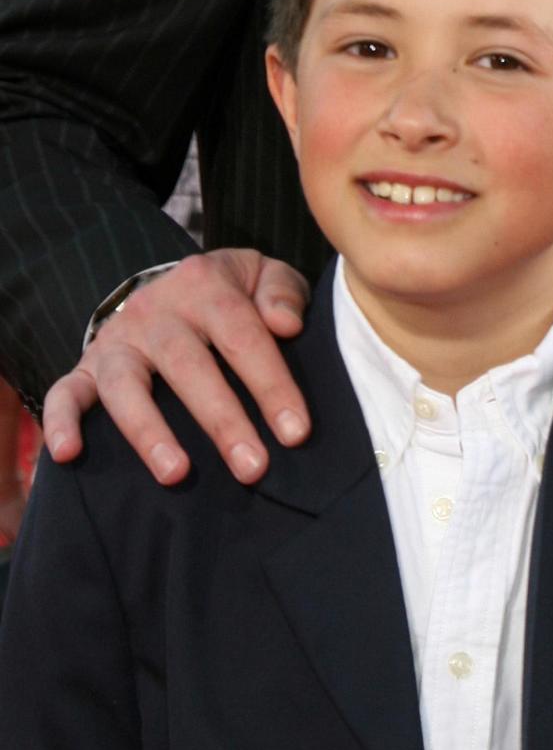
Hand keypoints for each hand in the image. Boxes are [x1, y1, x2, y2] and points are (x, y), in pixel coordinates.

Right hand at [43, 250, 310, 485]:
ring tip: (177, 474)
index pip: (242, 334)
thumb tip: (286, 324)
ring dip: (150, 432)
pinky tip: (67, 454)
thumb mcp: (262, 276)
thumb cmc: (231, 294)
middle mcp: (156, 309)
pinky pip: (65, 392)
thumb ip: (283, 292)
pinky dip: (59, 421)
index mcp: (205, 283)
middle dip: (222, 419)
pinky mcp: (85, 367)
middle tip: (252, 467)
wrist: (171, 288)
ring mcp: (117, 339)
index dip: (271, 384)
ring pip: (126, 385)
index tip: (296, 433)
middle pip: (188, 365)